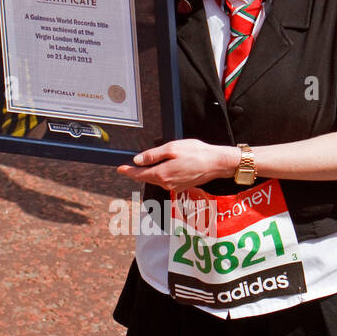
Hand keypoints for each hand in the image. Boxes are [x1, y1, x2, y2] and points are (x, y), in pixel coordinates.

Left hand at [117, 139, 237, 190]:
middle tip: (128, 167)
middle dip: (137, 173)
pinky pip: (167, 181)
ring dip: (150, 173)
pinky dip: (162, 175)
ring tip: (145, 165)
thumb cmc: (197, 153)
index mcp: (162, 174)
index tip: (120, 169)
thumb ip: (153, 155)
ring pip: (157, 180)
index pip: (140, 174)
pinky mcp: (182, 186)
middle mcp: (167, 184)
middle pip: (147, 178)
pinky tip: (164, 168)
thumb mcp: (172, 148)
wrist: (216, 163)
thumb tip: (138, 160)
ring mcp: (175, 187)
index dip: (128, 171)